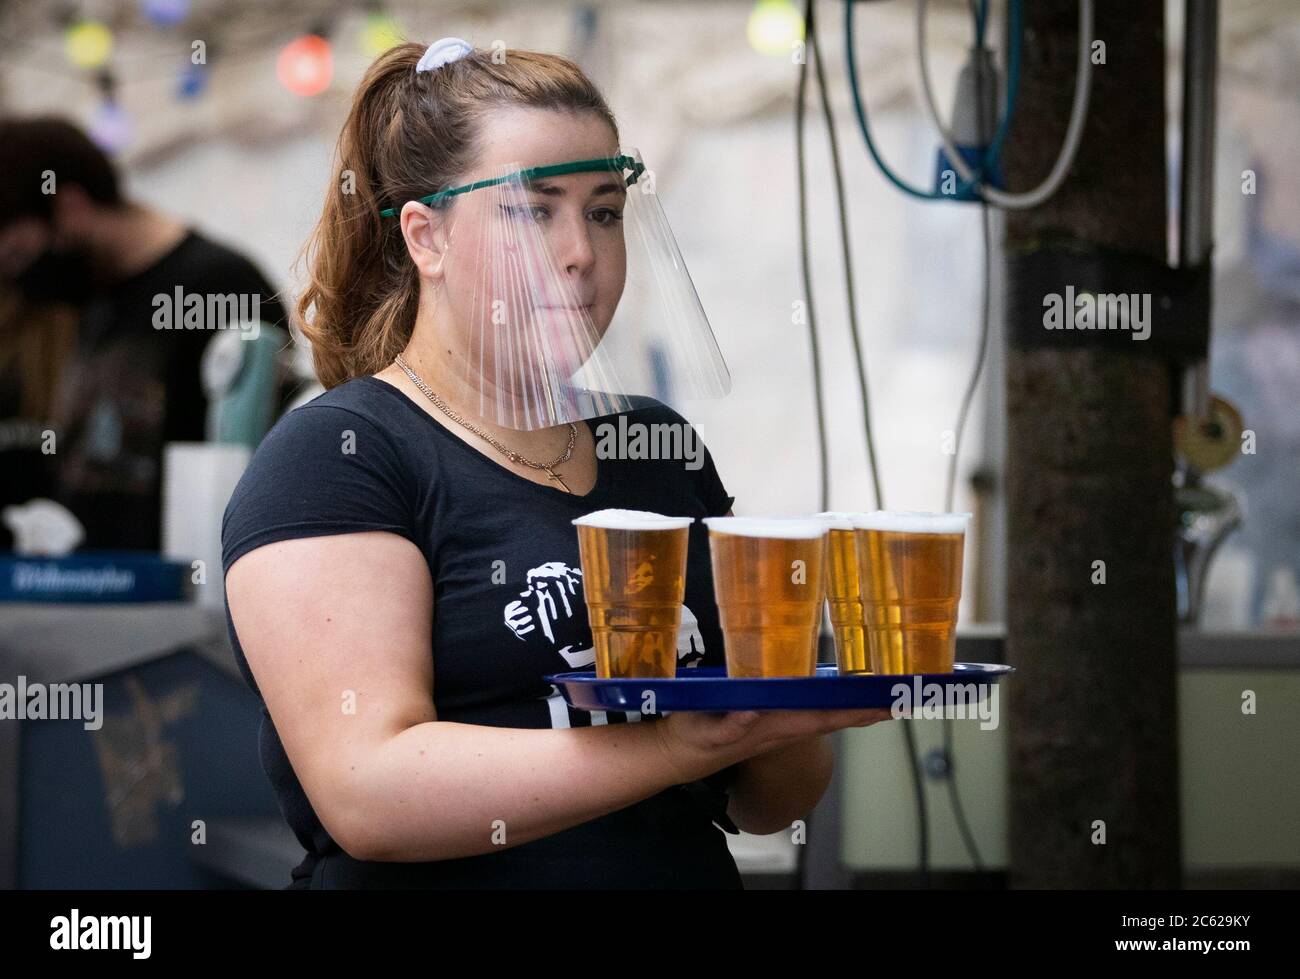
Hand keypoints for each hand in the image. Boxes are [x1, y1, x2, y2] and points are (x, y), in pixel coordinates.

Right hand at [652, 707, 893, 783]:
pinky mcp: (770, 719)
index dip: (855, 711)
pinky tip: (845, 696)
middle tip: (905, 694)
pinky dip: (833, 704)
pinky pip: (810, 710)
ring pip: (826, 714)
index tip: (886, 704)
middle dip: (869, 708)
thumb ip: (726, 726)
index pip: (823, 718)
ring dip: (855, 706)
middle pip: (835, 717)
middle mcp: (782, 727)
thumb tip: (752, 712)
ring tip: (886, 694)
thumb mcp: (701, 730)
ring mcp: (778, 725)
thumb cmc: (690, 738)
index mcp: (771, 727)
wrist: (678, 755)